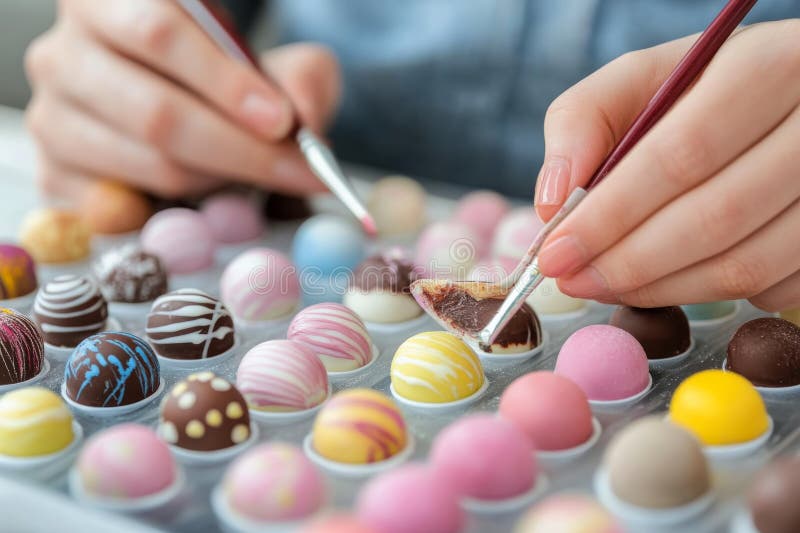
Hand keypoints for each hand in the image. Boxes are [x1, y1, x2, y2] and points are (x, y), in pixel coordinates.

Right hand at [25, 0, 339, 200]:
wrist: (180, 111)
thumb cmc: (222, 83)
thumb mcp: (269, 67)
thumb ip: (300, 79)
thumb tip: (305, 123)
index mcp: (107, 0)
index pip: (160, 33)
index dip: (226, 82)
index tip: (283, 123)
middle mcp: (62, 54)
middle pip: (156, 113)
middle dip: (240, 150)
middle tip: (295, 169)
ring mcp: (51, 117)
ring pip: (147, 165)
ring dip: (217, 182)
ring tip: (252, 177)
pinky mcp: (54, 174)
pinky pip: (124, 209)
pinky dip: (176, 214)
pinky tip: (205, 201)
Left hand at [533, 20, 799, 311]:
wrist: (788, 100)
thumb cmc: (702, 89)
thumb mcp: (640, 80)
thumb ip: (582, 123)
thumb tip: (552, 203)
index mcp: (769, 66)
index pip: (682, 156)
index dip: (611, 215)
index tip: (555, 252)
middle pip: (716, 218)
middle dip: (627, 262)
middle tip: (572, 279)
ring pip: (747, 265)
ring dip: (661, 289)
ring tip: (604, 284)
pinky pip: (774, 289)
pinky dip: (710, 294)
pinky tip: (670, 275)